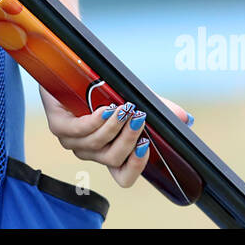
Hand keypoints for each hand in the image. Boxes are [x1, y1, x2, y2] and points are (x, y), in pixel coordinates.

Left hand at [40, 87, 192, 187]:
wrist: (67, 67)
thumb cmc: (102, 86)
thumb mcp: (133, 96)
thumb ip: (157, 108)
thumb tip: (185, 119)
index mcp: (109, 151)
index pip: (124, 177)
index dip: (136, 167)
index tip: (148, 145)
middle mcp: (91, 151)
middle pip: (114, 159)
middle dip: (130, 138)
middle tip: (140, 117)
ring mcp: (73, 142)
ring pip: (97, 145)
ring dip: (115, 126)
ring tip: (126, 108)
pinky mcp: (58, 127)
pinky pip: (80, 131)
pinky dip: (96, 121)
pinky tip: (106, 109)